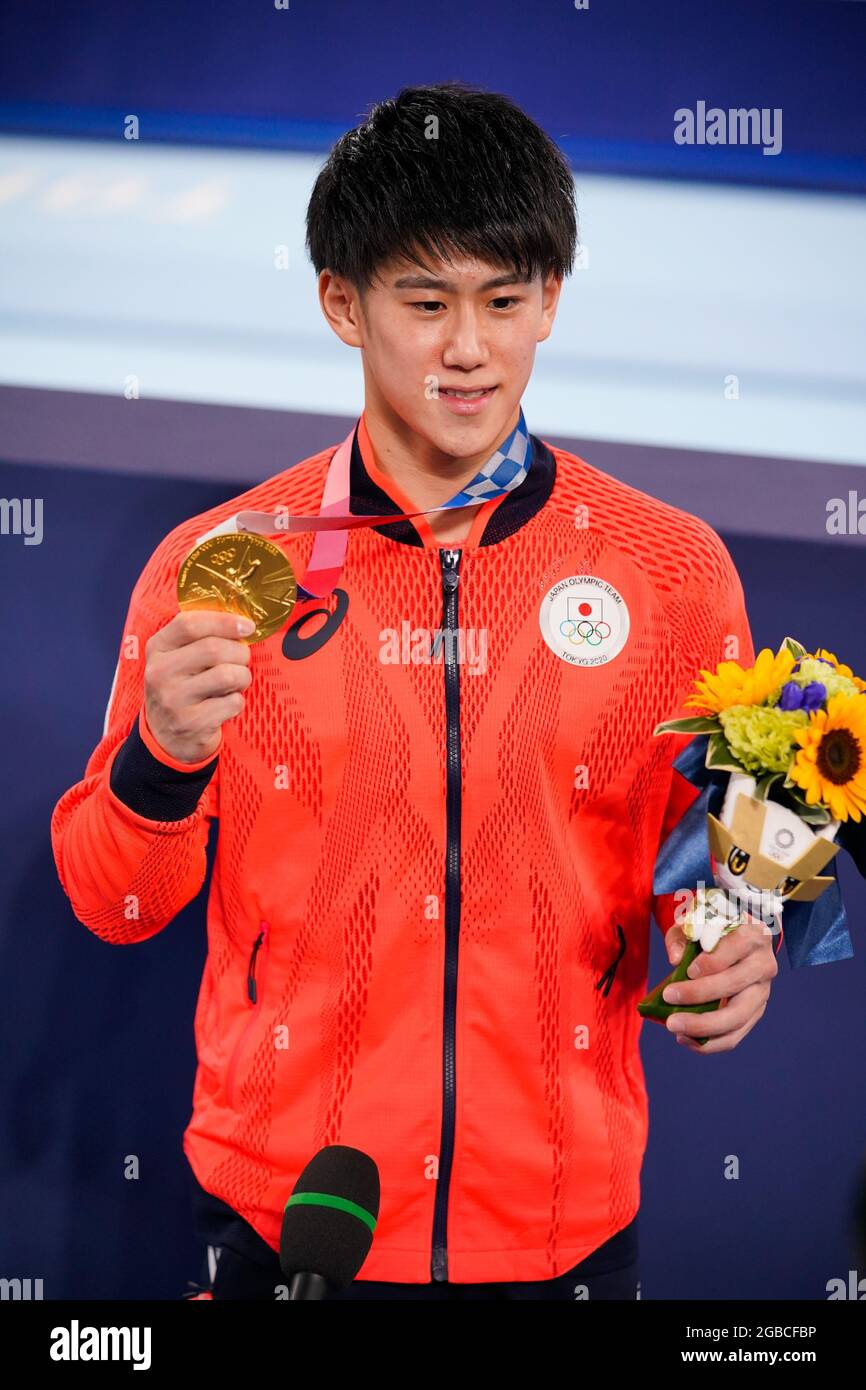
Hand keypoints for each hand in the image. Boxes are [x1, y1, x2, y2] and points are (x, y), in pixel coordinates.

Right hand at [144, 610, 254, 763]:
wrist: (165, 737)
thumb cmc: (182, 688)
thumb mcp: (178, 658)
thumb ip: (201, 637)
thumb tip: (241, 623)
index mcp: (157, 648)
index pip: (189, 624)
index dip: (224, 621)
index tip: (247, 626)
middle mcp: (160, 672)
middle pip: (213, 649)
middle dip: (240, 653)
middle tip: (242, 660)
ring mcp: (173, 700)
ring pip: (227, 675)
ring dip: (243, 677)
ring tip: (237, 682)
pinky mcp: (190, 723)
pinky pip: (232, 703)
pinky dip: (237, 702)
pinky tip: (226, 704)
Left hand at [661, 915, 777, 1052]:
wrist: (737, 942)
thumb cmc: (713, 931)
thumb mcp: (696, 923)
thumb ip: (682, 936)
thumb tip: (675, 959)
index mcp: (754, 935)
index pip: (737, 947)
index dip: (713, 961)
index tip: (689, 970)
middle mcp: (764, 965)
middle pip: (735, 984)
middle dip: (700, 993)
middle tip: (669, 996)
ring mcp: (762, 992)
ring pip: (737, 1016)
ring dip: (704, 1026)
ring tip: (674, 1026)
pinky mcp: (755, 1013)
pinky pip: (735, 1035)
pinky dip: (710, 1043)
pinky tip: (685, 1039)